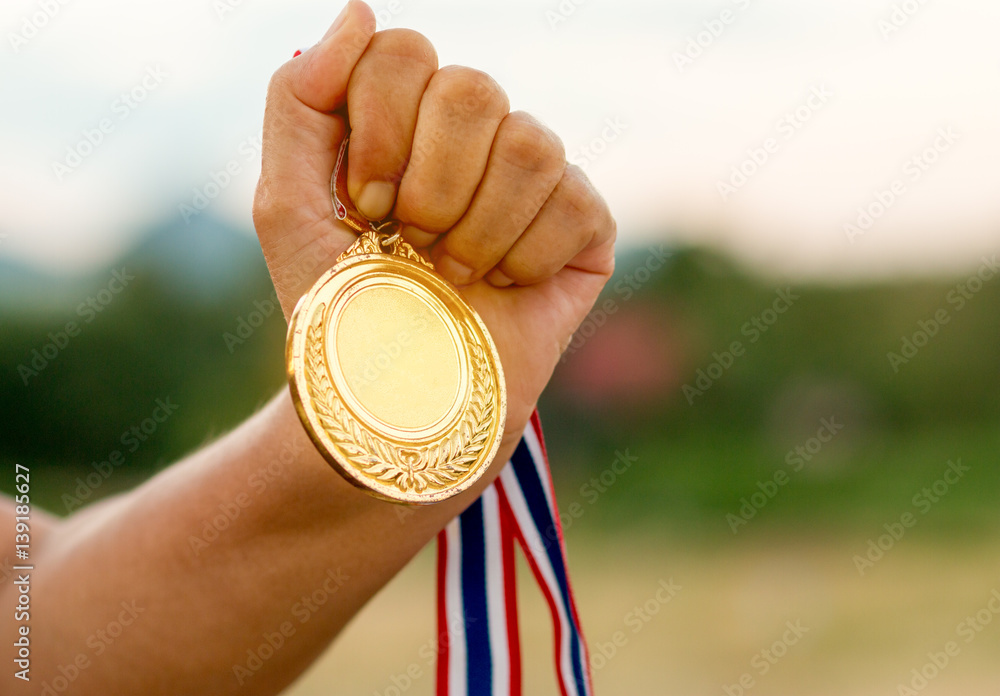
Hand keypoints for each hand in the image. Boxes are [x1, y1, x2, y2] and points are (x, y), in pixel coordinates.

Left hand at [253, 0, 615, 451]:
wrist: (394, 406)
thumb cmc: (339, 312)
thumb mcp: (287, 204)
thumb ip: (300, 100)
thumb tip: (361, 11)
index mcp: (406, 120)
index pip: (404, 51)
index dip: (380, 130)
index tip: (364, 208)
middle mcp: (474, 138)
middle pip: (472, 88)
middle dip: (429, 186)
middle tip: (411, 247)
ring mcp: (535, 181)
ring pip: (531, 143)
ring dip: (477, 231)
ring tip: (455, 277)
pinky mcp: (586, 228)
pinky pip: (574, 199)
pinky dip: (525, 259)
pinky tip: (504, 289)